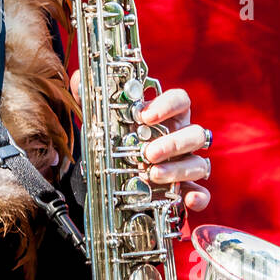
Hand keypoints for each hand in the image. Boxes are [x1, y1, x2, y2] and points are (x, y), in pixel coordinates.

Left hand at [69, 73, 210, 212]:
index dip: (167, 105)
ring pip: (199, 164)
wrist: (113, 176)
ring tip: (152, 175)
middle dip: (173, 143)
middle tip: (147, 153)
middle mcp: (181, 139)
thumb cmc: (118, 141)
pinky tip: (187, 201)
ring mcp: (185, 164)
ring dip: (178, 169)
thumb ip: (91, 100)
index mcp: (167, 117)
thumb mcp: (102, 121)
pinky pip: (202, 194)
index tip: (144, 115)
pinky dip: (198, 198)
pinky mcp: (185, 190)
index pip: (180, 101)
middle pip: (195, 133)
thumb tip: (77, 78)